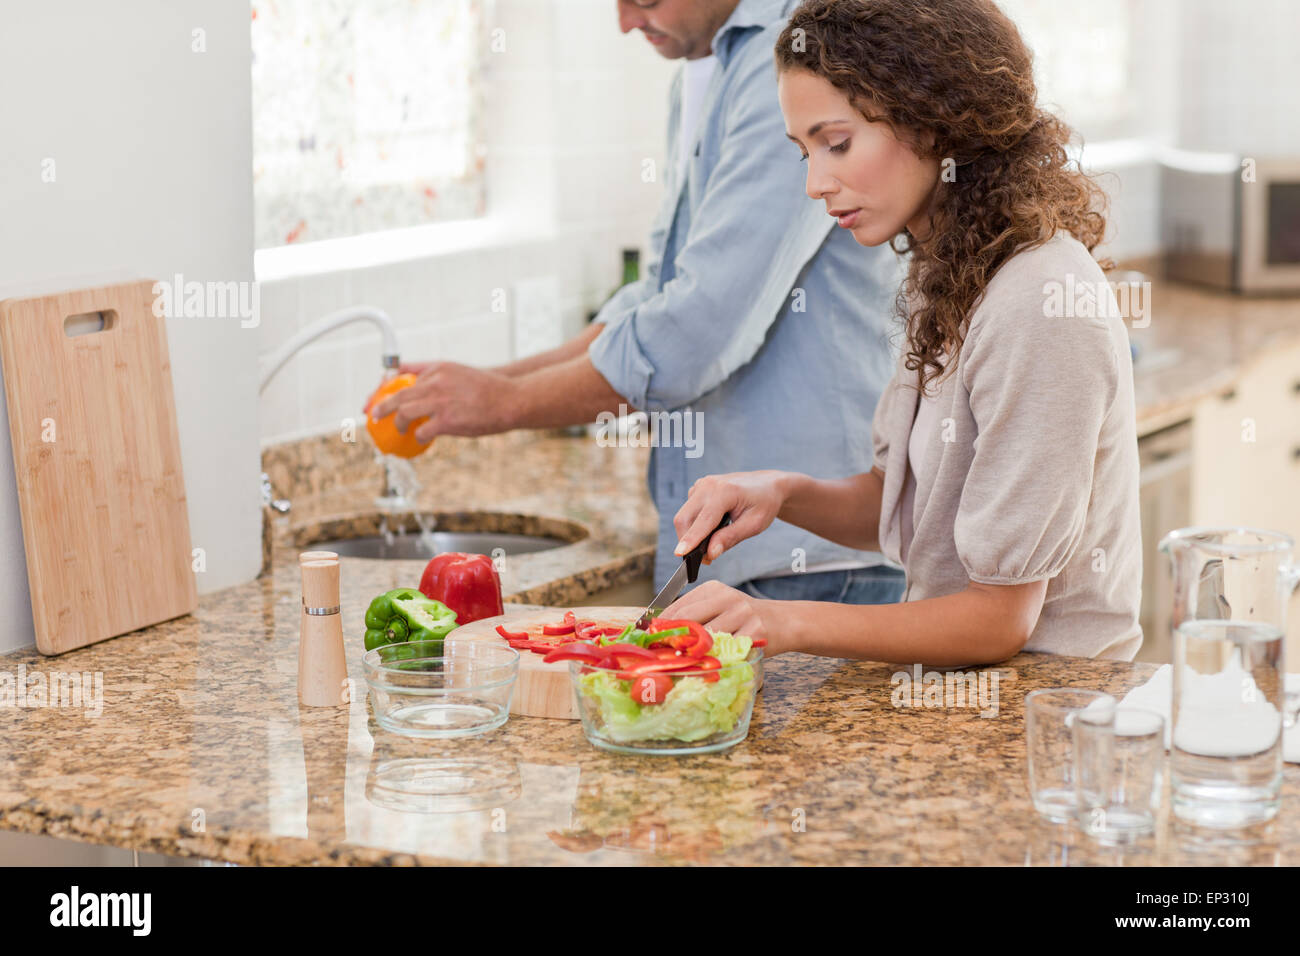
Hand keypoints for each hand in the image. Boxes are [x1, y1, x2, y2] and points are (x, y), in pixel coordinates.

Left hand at [367, 362, 520, 440]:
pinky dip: (418, 436)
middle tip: (373, 415)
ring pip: (404, 412)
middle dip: (380, 406)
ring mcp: (440, 401)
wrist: (511, 399)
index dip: (384, 386)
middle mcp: (436, 382)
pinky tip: (420, 439)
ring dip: (397, 422)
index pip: (402, 374)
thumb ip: (435, 375)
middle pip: (398, 394)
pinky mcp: (447, 421)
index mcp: (438, 368)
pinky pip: (422, 431)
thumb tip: (412, 383)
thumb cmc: (487, 389)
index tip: (376, 395)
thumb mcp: (458, 372)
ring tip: (397, 429)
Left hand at [662, 580, 788, 653]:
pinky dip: (716, 661)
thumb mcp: (721, 608)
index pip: (678, 607)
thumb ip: (696, 617)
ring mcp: (742, 613)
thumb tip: (662, 635)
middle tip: (662, 657)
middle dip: (673, 641)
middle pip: (688, 620)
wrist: (784, 621)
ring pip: (706, 638)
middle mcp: (727, 597)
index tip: (651, 642)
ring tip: (683, 664)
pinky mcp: (755, 632)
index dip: (662, 627)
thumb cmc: (745, 619)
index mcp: (713, 589)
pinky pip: (727, 651)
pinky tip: (710, 667)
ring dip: (693, 654)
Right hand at [672, 470, 789, 563]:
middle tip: (706, 559)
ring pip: (684, 516)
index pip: (703, 520)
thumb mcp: (754, 524)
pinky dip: (694, 525)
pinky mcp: (697, 489)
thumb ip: (730, 538)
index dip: (691, 539)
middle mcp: (708, 485)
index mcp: (725, 492)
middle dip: (688, 541)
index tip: (679, 554)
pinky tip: (713, 527)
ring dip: (691, 535)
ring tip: (713, 543)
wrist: (766, 485)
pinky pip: (688, 512)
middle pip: (684, 518)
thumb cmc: (764, 503)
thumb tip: (710, 553)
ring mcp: (701, 485)